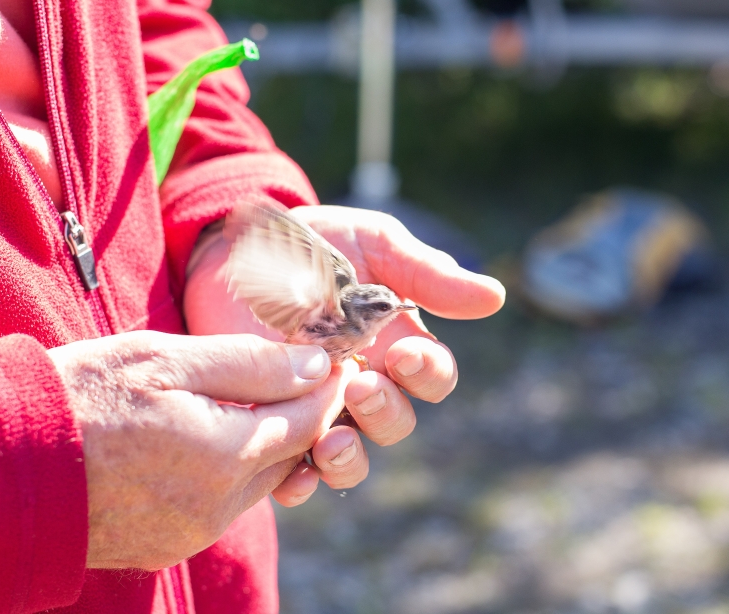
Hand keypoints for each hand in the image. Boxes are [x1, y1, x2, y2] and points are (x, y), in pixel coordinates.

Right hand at [47, 330, 351, 569]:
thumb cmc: (78, 396)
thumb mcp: (163, 357)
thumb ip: (248, 363)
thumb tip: (317, 366)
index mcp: (223, 457)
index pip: (307, 420)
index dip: (325, 386)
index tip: (335, 357)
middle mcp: (216, 508)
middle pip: (285, 457)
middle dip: (297, 415)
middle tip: (295, 373)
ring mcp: (189, 534)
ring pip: (253, 484)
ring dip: (259, 445)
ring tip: (242, 400)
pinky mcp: (162, 548)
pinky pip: (217, 507)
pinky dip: (223, 472)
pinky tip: (199, 440)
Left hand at [185, 204, 505, 503]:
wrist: (234, 251)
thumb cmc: (313, 244)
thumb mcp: (372, 244)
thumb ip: (427, 273)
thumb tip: (494, 297)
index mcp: (397, 346)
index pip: (434, 377)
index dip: (429, 374)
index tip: (407, 354)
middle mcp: (363, 385)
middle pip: (396, 422)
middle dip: (385, 410)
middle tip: (360, 386)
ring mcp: (316, 409)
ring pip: (351, 457)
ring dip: (350, 458)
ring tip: (334, 441)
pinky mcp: (270, 423)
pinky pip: (292, 472)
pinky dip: (299, 483)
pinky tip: (295, 477)